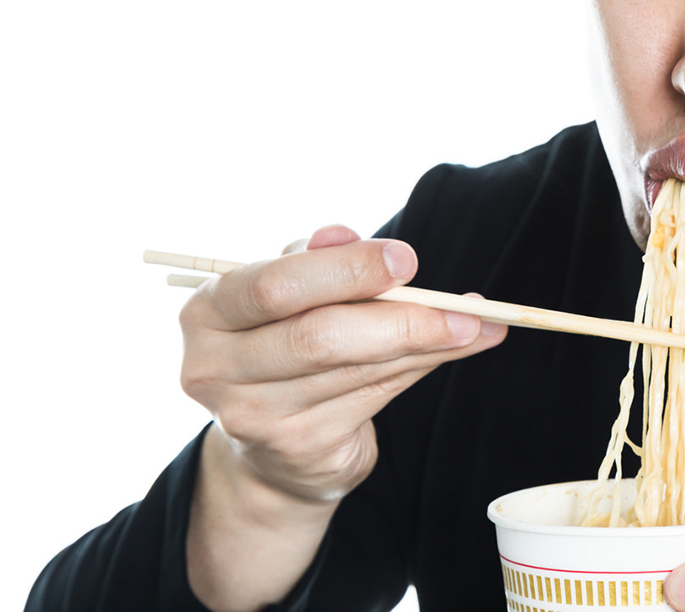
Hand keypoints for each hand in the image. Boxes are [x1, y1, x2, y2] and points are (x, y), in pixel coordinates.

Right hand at [181, 224, 507, 503]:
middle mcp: (215, 368)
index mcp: (208, 310)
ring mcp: (253, 416)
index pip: (275, 286)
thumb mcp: (292, 294)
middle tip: (459, 305)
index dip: (344, 271)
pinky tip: (456, 348)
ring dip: (427, 342)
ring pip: (357, 369)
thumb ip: (319, 262)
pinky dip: (422, 367)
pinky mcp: (298, 447)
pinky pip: (375, 396)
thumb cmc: (284, 343)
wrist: (269, 450)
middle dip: (397, 316)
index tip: (406, 259)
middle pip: (318, 336)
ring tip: (476, 324)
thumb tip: (346, 234)